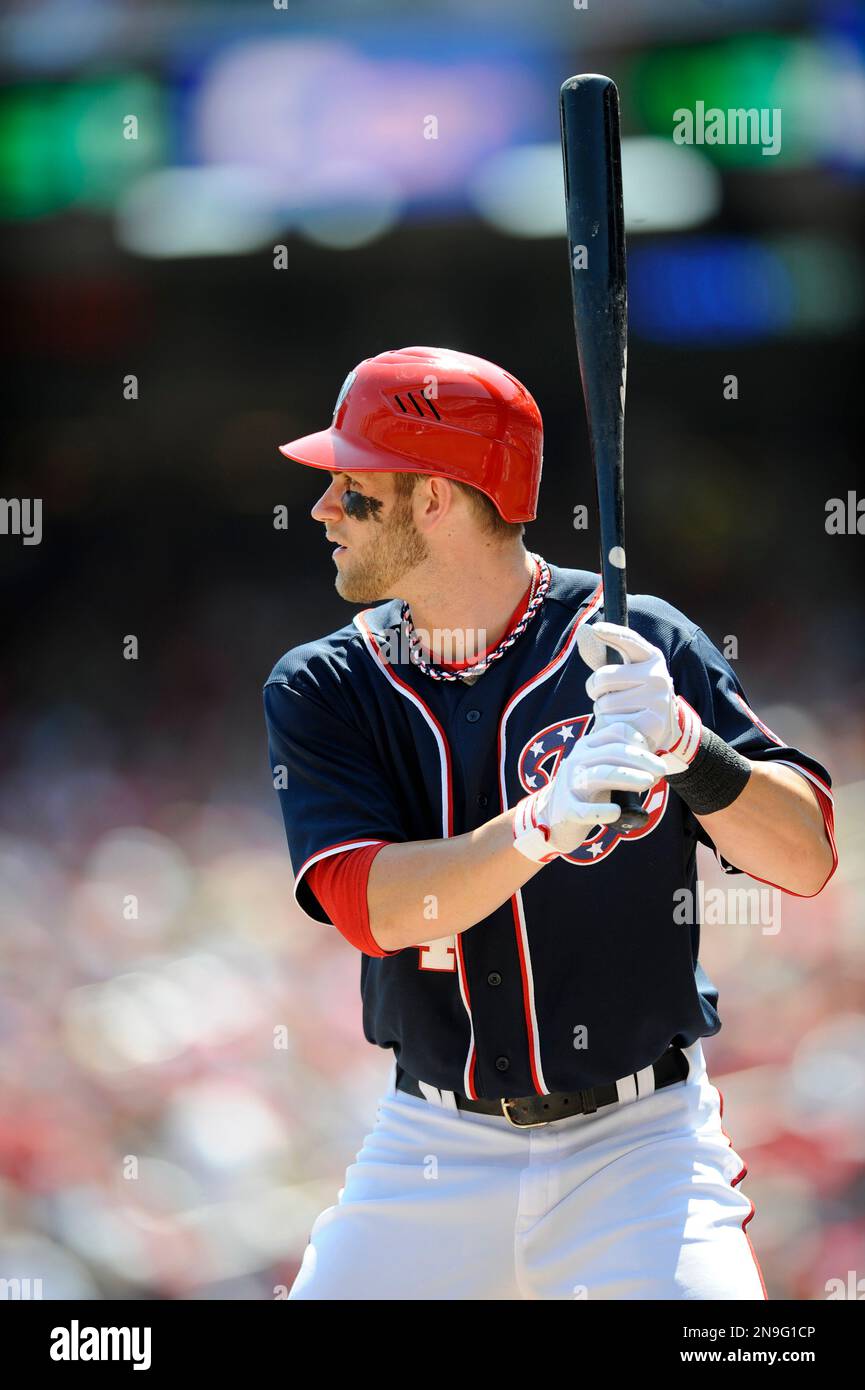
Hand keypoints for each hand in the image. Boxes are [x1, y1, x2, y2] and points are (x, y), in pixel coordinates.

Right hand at [513, 722, 665, 862]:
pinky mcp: (568, 810)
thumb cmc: (586, 792)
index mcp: (586, 746)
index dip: (639, 741)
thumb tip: (656, 764)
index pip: (616, 732)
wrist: (553, 818)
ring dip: (629, 777)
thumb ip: (621, 762)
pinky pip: (585, 810)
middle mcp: (577, 761)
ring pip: (602, 775)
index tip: (653, 756)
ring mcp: (570, 785)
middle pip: (613, 751)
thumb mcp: (600, 769)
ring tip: (648, 783)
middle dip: (642, 759)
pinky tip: (616, 812)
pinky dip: (603, 810)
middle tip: (660, 771)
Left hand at [575, 620, 701, 774]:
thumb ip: (601, 653)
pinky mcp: (651, 724)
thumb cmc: (634, 691)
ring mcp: (657, 701)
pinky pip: (611, 722)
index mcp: (652, 658)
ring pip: (605, 703)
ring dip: (602, 709)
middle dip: (593, 688)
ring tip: (617, 710)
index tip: (596, 628)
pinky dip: (608, 724)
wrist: (659, 726)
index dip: (612, 633)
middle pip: (603, 677)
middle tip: (602, 694)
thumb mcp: (623, 670)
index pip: (629, 640)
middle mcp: (658, 676)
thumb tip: (583, 630)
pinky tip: (621, 723)